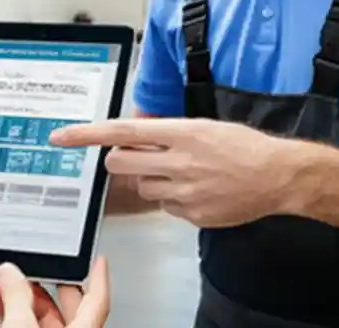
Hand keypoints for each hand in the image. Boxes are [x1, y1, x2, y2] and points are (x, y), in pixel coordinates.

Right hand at [0, 257, 109, 327]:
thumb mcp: (20, 326)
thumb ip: (16, 297)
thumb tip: (9, 273)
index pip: (98, 298)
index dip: (98, 276)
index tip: (98, 259)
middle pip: (68, 307)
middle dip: (49, 282)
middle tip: (40, 263)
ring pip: (44, 319)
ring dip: (25, 299)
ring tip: (6, 281)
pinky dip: (14, 315)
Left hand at [52, 118, 303, 227]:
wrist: (277, 177)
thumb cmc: (244, 146)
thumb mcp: (204, 125)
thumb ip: (167, 130)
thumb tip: (135, 131)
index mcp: (182, 132)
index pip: (121, 131)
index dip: (87, 135)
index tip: (61, 137)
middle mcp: (179, 161)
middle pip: (120, 163)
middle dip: (120, 160)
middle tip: (137, 156)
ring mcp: (185, 191)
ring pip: (142, 187)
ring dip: (151, 179)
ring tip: (182, 173)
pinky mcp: (192, 214)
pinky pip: (165, 206)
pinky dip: (173, 198)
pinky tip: (197, 189)